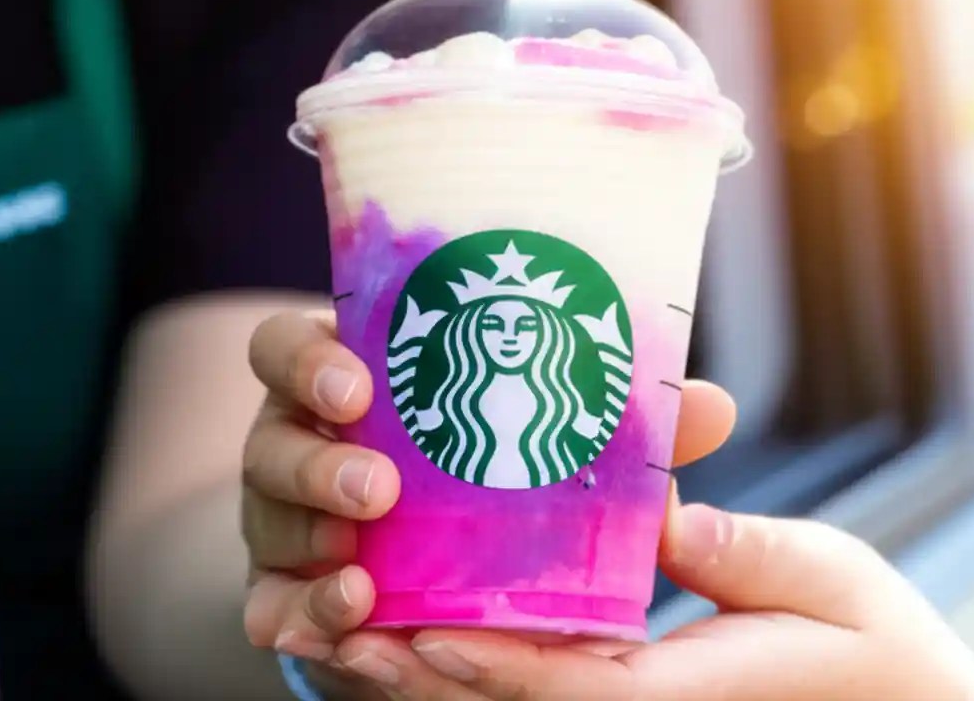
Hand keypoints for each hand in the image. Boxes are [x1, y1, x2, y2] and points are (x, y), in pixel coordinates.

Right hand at [239, 309, 739, 698]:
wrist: (434, 552)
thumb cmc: (485, 462)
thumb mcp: (543, 433)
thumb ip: (614, 422)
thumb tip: (709, 406)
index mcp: (350, 382)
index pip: (290, 348)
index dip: (306, 360)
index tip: (357, 385)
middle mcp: (301, 444)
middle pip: (268, 439)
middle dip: (314, 463)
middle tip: (378, 490)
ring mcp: (285, 520)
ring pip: (264, 526)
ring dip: (310, 550)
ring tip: (363, 585)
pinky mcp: (289, 592)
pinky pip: (271, 605)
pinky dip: (296, 617)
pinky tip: (333, 627)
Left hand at [334, 509, 973, 700]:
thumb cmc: (881, 647)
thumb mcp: (822, 576)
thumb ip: (736, 553)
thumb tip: (655, 514)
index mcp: (682, 695)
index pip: (566, 689)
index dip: (482, 662)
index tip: (408, 628)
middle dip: (419, 677)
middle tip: (334, 625)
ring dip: (427, 678)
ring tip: (346, 631)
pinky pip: (551, 691)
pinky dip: (481, 669)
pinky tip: (425, 635)